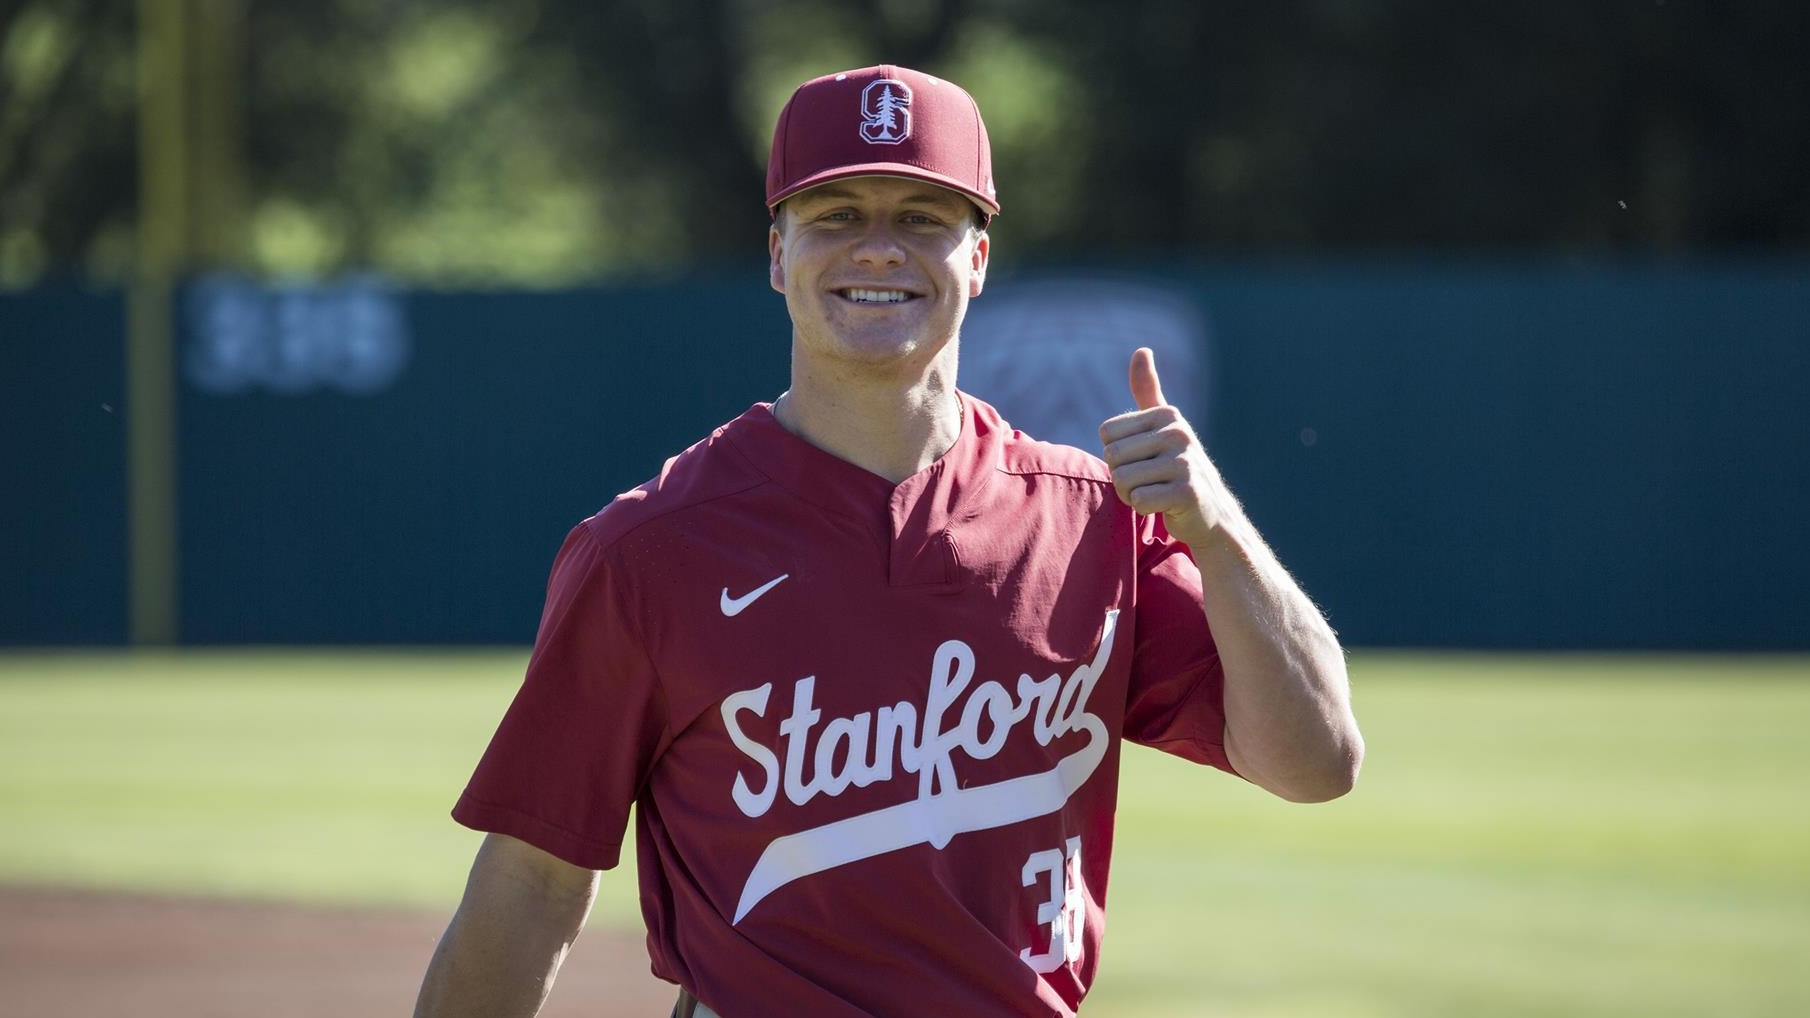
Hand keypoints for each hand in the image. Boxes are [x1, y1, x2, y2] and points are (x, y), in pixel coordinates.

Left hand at [1098, 347, 1232, 545]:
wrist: (1212, 513)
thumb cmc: (1177, 468)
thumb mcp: (1163, 427)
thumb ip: (1148, 391)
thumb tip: (1142, 349)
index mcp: (1167, 414)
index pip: (1107, 433)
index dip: (1117, 454)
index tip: (1144, 460)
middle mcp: (1179, 433)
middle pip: (1112, 458)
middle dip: (1122, 477)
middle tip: (1150, 482)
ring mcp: (1185, 462)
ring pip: (1122, 480)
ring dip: (1132, 494)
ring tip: (1157, 493)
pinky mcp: (1187, 492)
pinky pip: (1139, 501)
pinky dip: (1145, 509)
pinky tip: (1165, 506)